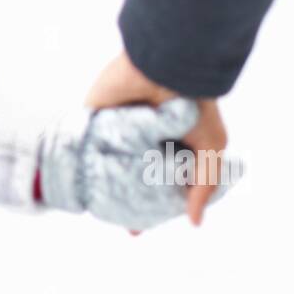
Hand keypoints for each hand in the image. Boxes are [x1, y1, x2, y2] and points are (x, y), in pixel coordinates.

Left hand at [85, 52, 227, 225]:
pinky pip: (88, 143)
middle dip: (131, 198)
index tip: (151, 222)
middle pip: (135, 173)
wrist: (162, 67)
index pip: (164, 175)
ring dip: (106, 184)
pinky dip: (85, 160)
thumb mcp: (210, 147)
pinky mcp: (96, 115)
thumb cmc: (193, 104)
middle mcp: (146, 133)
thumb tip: (194, 223)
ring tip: (105, 213)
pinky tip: (83, 184)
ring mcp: (120, 125)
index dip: (159, 199)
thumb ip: (203, 186)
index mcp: (173, 137)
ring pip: (110, 162)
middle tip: (129, 226)